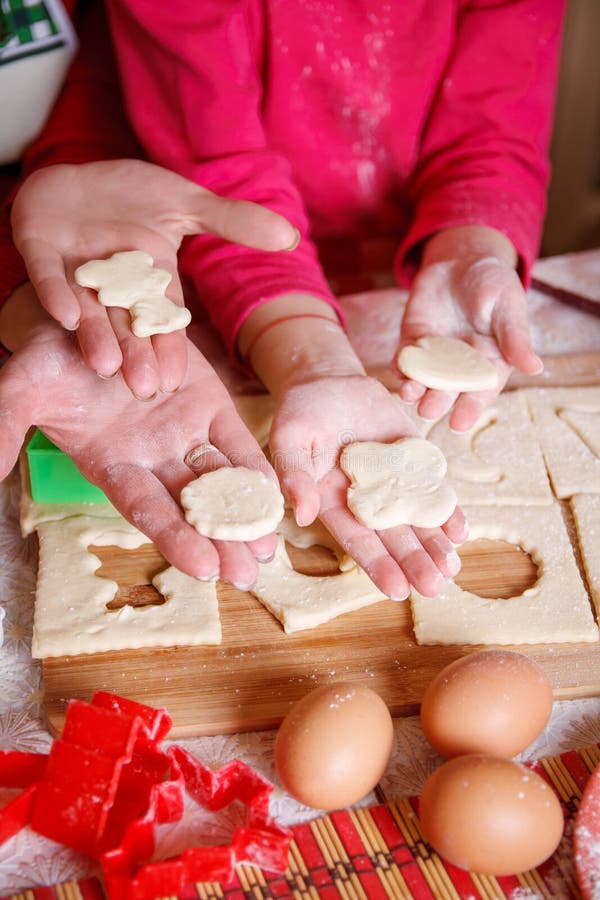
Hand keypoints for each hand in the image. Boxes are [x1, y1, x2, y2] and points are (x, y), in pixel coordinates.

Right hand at [0, 284, 277, 587]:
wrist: (90, 313)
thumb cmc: (50, 356)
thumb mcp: (22, 389)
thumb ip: (7, 428)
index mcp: (113, 464)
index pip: (146, 509)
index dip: (173, 537)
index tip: (204, 568)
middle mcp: (153, 458)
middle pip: (190, 508)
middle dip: (218, 541)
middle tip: (247, 576)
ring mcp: (184, 432)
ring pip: (219, 483)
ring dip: (244, 515)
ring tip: (267, 549)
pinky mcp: (209, 405)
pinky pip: (235, 441)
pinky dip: (255, 468)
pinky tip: (275, 495)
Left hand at [11, 159, 297, 398]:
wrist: (73, 175)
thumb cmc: (130, 195)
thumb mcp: (186, 202)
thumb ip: (233, 221)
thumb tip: (289, 236)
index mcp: (149, 278)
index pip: (163, 319)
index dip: (168, 348)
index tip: (175, 381)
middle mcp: (113, 285)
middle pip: (124, 325)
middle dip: (134, 355)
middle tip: (142, 389)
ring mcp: (74, 270)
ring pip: (86, 311)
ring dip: (95, 338)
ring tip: (105, 366)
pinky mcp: (40, 250)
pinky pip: (47, 277)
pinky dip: (56, 294)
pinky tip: (65, 315)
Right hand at [269, 374, 466, 599]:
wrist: (329, 382)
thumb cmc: (300, 414)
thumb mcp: (289, 440)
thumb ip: (295, 476)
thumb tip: (303, 514)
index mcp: (332, 504)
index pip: (358, 541)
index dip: (377, 565)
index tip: (397, 589)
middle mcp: (366, 502)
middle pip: (393, 539)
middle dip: (414, 563)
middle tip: (434, 588)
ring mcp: (392, 483)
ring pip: (416, 521)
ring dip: (434, 545)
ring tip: (451, 569)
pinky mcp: (412, 462)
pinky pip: (432, 490)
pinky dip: (446, 510)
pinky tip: (460, 531)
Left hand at [395, 226, 542, 430]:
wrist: (463, 260)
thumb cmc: (494, 283)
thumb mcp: (508, 305)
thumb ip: (516, 337)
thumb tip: (535, 368)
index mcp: (488, 363)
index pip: (479, 391)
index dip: (470, 409)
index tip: (459, 424)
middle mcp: (460, 365)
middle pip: (447, 390)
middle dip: (437, 402)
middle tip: (427, 411)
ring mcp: (434, 354)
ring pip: (423, 379)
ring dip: (415, 388)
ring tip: (409, 394)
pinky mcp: (414, 340)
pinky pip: (405, 358)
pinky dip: (400, 365)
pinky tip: (397, 369)